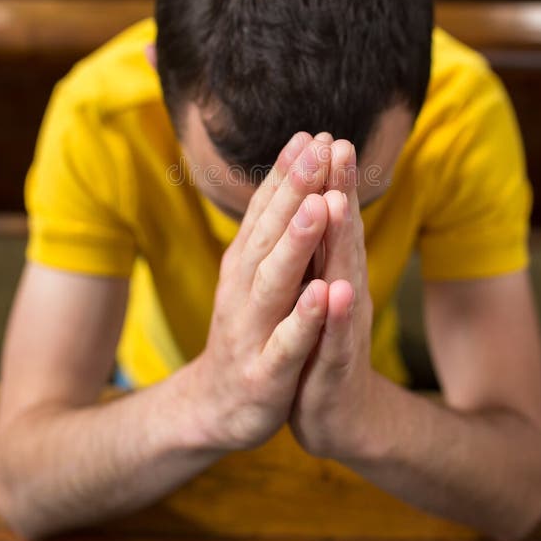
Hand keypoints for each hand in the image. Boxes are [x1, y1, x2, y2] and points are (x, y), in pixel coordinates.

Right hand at [191, 132, 334, 452]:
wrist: (217, 407)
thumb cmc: (247, 330)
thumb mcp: (255, 275)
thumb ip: (271, 231)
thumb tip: (291, 173)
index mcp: (246, 263)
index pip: (267, 210)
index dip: (288, 173)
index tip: (313, 134)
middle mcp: (244, 288)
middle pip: (271, 233)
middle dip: (295, 191)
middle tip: (317, 149)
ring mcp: (252, 330)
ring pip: (275, 280)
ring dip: (297, 242)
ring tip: (319, 206)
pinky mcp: (266, 373)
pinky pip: (286, 343)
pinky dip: (303, 319)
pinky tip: (324, 294)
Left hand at [289, 139, 375, 459]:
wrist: (337, 416)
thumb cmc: (321, 344)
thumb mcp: (316, 290)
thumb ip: (318, 248)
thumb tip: (312, 199)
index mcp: (330, 273)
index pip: (330, 219)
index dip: (328, 177)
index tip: (323, 132)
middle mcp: (341, 293)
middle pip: (341, 236)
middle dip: (339, 190)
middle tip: (339, 145)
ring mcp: (341, 329)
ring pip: (342, 279)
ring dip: (341, 241)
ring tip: (338, 202)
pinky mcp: (334, 368)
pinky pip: (334, 339)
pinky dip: (333, 315)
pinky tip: (335, 292)